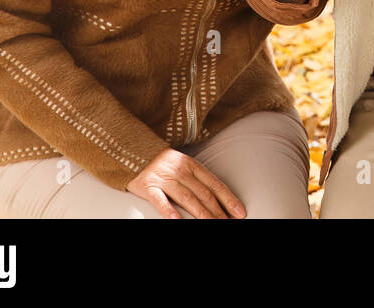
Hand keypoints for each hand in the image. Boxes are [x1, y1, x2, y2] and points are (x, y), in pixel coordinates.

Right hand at [127, 148, 245, 218]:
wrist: (133, 150)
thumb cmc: (164, 163)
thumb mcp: (185, 165)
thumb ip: (198, 179)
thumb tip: (217, 198)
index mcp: (193, 166)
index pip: (215, 185)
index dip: (228, 199)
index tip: (240, 212)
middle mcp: (181, 172)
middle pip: (203, 194)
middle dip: (218, 211)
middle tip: (227, 223)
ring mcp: (165, 179)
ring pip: (186, 198)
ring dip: (201, 213)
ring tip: (211, 223)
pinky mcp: (148, 186)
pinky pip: (160, 200)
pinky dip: (169, 211)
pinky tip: (177, 220)